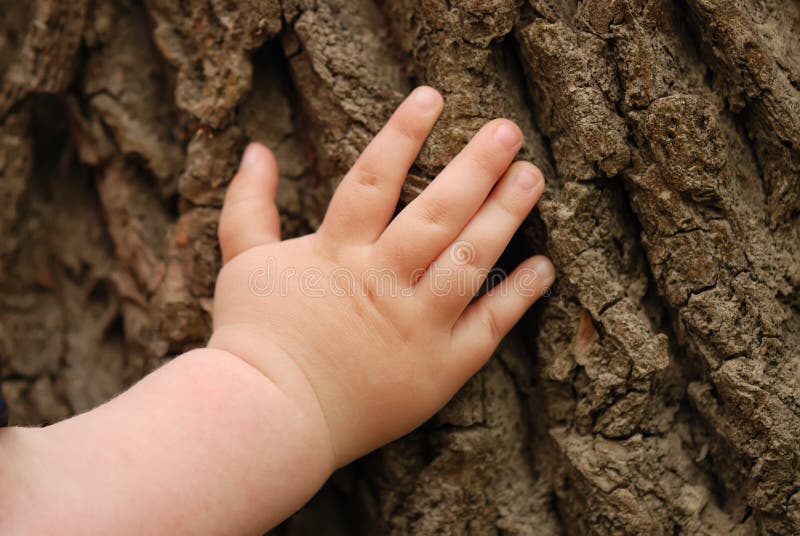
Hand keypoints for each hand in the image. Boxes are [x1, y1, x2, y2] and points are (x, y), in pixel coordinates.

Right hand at [208, 86, 554, 466]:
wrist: (269, 418)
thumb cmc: (253, 341)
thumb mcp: (241, 263)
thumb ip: (248, 204)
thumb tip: (254, 149)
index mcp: (338, 253)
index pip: (375, 180)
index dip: (404, 134)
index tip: (433, 97)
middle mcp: (381, 281)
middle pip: (437, 212)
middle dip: (476, 166)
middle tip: (509, 132)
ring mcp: (415, 325)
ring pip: (470, 260)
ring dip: (506, 216)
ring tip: (533, 178)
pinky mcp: (439, 369)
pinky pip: (487, 327)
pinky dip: (519, 297)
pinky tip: (545, 268)